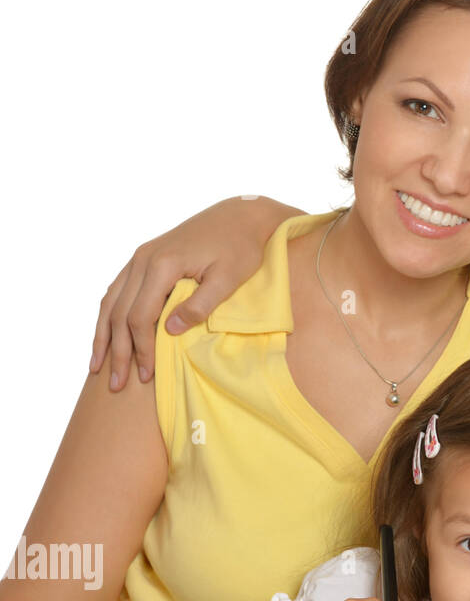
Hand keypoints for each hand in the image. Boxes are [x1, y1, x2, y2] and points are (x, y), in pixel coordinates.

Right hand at [89, 196, 292, 390]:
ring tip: (97, 366)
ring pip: (110, 302)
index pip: (140, 317)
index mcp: (162, 265)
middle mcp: (143, 259)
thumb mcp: (229, 278)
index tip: (145, 375)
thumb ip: (200, 304)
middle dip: (117, 352)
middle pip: (119, 313)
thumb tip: (170, 331)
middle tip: (115, 385)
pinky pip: (117, 290)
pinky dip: (108, 315)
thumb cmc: (241, 247)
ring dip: (103, 336)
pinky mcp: (144, 257)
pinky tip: (105, 334)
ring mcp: (140, 257)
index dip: (141, 349)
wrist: (239, 215)